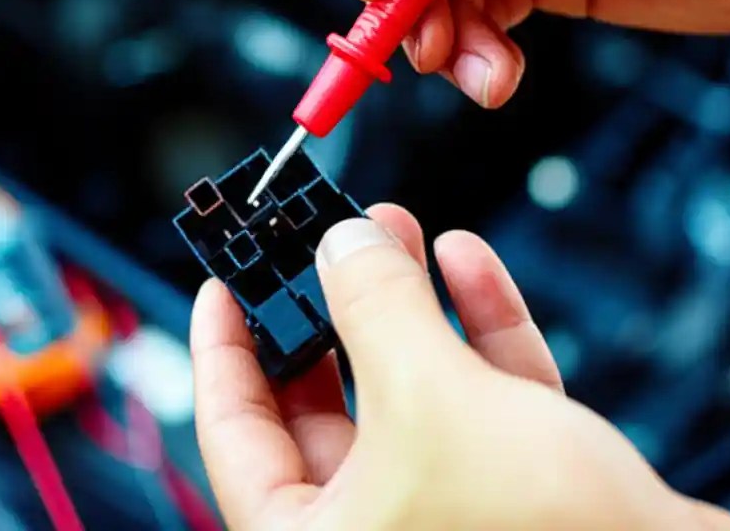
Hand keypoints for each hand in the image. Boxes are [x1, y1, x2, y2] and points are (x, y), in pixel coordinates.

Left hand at [190, 204, 729, 529]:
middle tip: (317, 244)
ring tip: (392, 230)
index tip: (218, 283)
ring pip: (403, 394)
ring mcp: (442, 512)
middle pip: (321, 404)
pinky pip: (471, 403)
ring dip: (404, 306)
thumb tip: (343, 247)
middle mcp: (368, 530)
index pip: (232, 431)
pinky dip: (471, 333)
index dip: (221, 347)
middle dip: (328, 307)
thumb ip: (375, 310)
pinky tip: (464, 266)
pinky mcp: (511, 494)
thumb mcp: (431, 397)